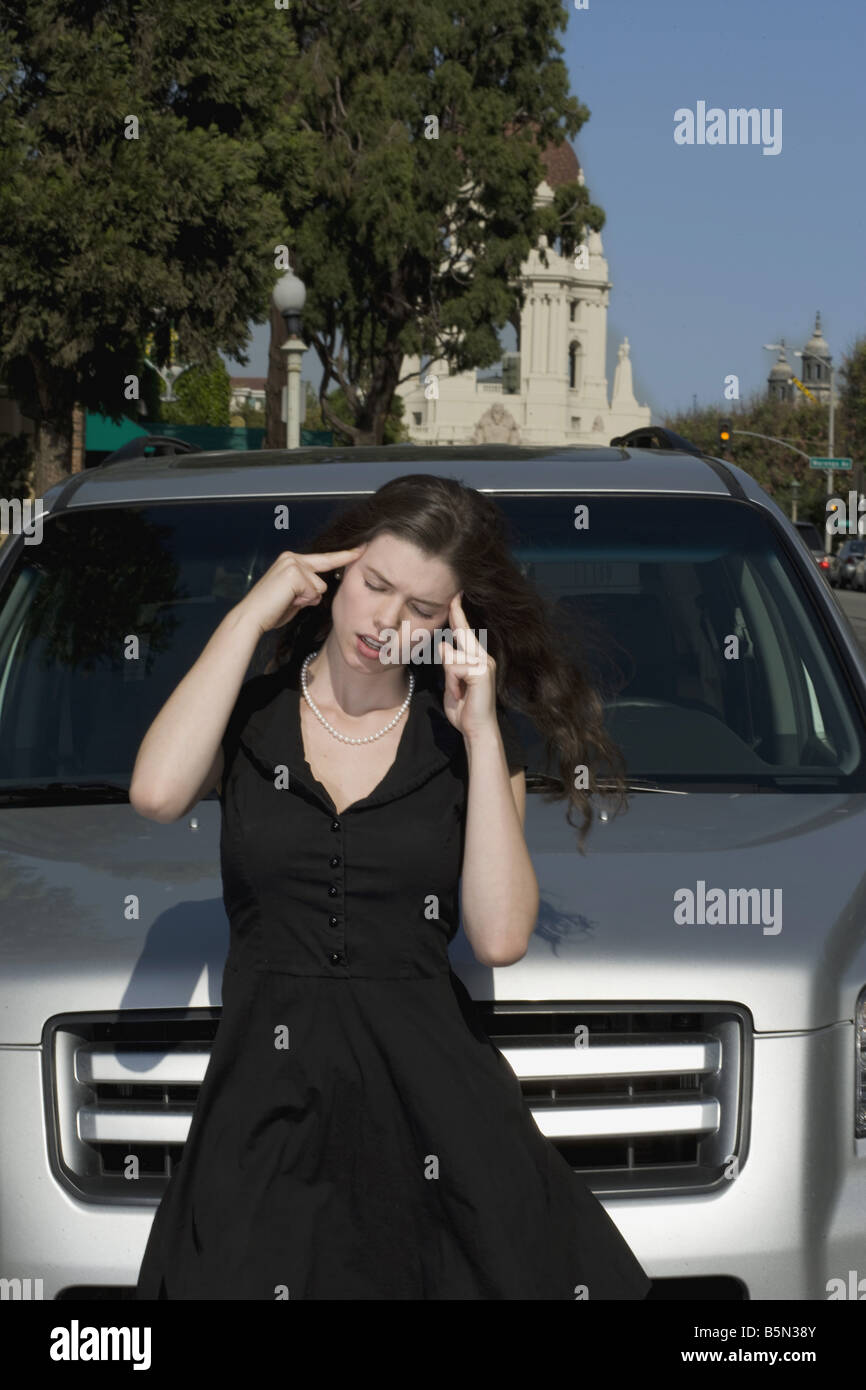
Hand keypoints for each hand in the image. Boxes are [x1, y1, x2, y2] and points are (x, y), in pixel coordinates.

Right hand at [236, 544, 366, 636]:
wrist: (252, 616)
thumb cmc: (271, 610)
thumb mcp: (294, 597)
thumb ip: (308, 589)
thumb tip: (319, 591)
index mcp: (292, 560)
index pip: (324, 559)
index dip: (344, 556)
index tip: (362, 548)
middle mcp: (292, 557)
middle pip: (322, 578)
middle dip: (311, 593)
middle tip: (291, 597)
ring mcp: (293, 564)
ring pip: (319, 587)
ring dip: (306, 599)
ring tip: (286, 601)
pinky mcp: (294, 573)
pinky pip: (313, 592)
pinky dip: (303, 601)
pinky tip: (287, 600)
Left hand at [440, 594, 496, 739]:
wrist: (477, 730)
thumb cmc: (464, 710)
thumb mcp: (451, 685)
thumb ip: (448, 666)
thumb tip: (444, 645)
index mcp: (478, 660)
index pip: (466, 633)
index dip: (460, 614)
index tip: (456, 596)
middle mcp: (484, 658)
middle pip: (462, 635)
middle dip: (457, 616)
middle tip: (455, 596)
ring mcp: (485, 663)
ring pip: (452, 657)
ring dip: (449, 678)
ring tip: (457, 692)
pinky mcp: (482, 671)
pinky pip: (454, 667)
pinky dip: (452, 682)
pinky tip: (461, 694)